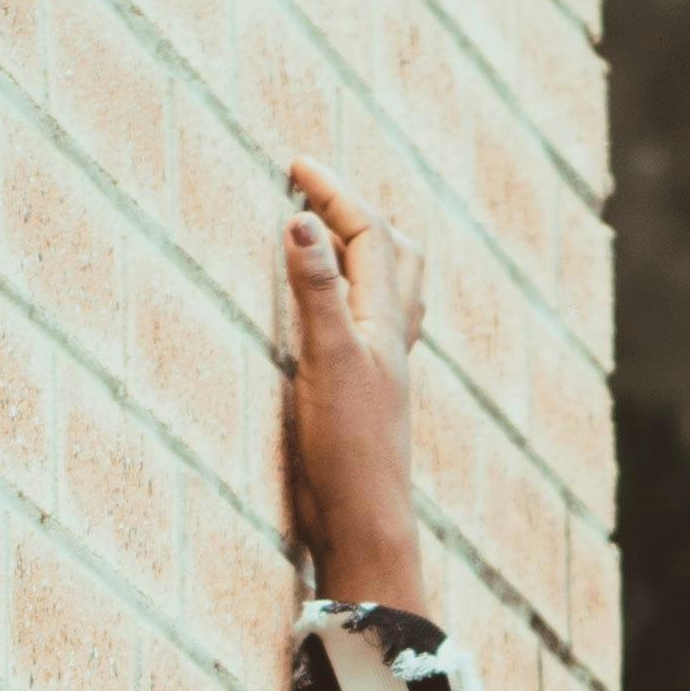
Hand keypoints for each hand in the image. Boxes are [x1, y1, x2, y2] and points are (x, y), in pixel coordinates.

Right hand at [277, 153, 425, 613]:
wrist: (363, 526)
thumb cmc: (349, 449)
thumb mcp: (328, 360)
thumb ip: (318, 290)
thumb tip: (303, 219)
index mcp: (384, 320)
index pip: (369, 233)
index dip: (334, 193)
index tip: (294, 164)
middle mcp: (391, 338)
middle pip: (395, 255)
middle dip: (359, 213)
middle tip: (315, 189)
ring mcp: (382, 369)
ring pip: (390, 292)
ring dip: (365, 254)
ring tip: (332, 234)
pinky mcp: (365, 397)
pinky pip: (371, 328)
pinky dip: (354, 299)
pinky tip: (335, 317)